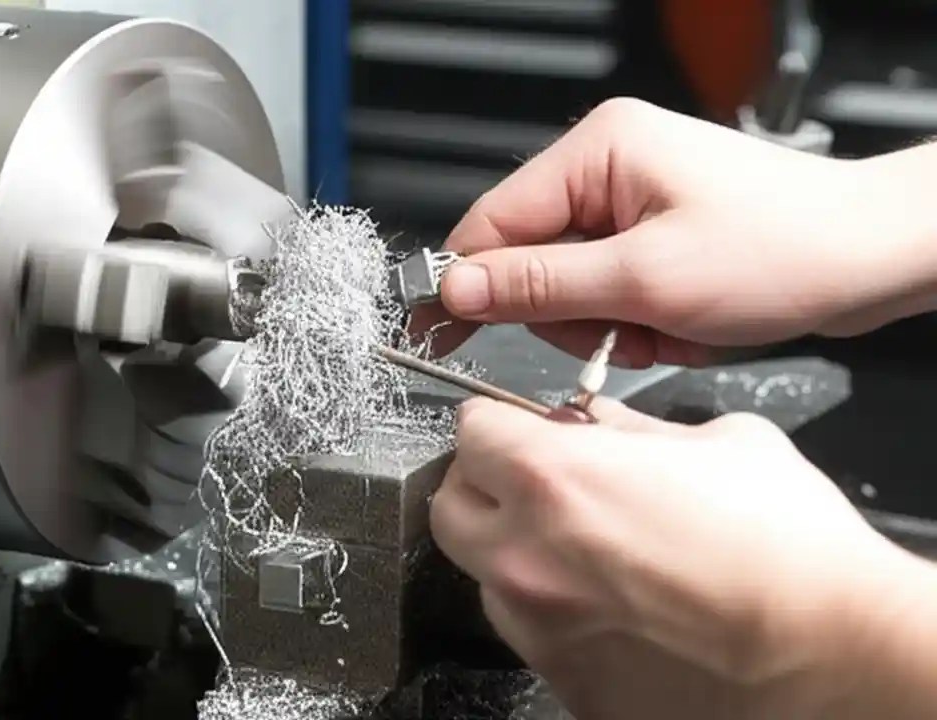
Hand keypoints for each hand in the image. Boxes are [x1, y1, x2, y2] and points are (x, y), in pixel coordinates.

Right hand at [412, 98, 936, 364]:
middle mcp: (608, 169)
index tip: (440, 336)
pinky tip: (684, 325)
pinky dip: (641, 327)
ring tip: (668, 327)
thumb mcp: (645, 280)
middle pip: (529, 263)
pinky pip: (611, 297)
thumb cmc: (786, 247)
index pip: (491, 223)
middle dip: (572, 314)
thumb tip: (456, 290)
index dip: (467, 285)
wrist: (875, 259)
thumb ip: (539, 286)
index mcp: (597, 152)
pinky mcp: (655, 239)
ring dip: (613, 327)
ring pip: (570, 290)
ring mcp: (633, 205)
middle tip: (622, 330)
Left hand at [430, 398, 931, 718]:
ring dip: (516, 552)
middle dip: (486, 486)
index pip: (472, 431)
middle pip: (451, 505)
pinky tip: (611, 604)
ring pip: (484, 574)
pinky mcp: (562, 680)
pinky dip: (551, 611)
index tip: (521, 430)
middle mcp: (526, 554)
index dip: (500, 424)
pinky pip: (529, 632)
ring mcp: (538, 627)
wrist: (833, 652)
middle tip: (535, 484)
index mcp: (554, 478)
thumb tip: (596, 426)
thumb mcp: (717, 441)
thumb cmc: (787, 547)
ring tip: (586, 552)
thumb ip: (632, 430)